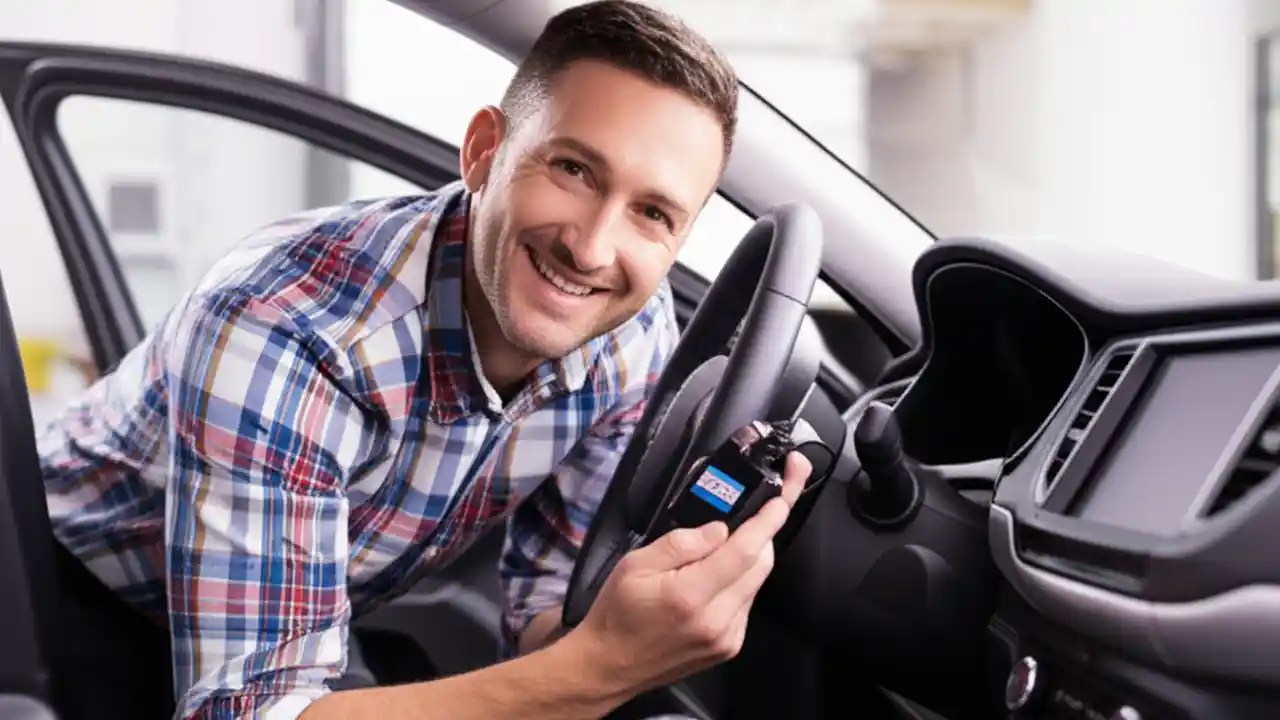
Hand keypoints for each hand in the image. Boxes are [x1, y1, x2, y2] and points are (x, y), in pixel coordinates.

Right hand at [565, 451, 810, 694]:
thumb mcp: (634, 565)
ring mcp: (727, 637)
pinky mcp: (730, 646)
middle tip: (752, 512)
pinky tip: (713, 578)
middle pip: (761, 565)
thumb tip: (719, 529)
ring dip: (748, 559)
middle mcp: (717, 620)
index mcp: (690, 596)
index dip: (767, 520)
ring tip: (720, 548)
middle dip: (761, 534)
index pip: (744, 551)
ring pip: (757, 583)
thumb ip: (680, 544)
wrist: (610, 666)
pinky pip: (747, 602)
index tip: (780, 498)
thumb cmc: (616, 614)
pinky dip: (739, 582)